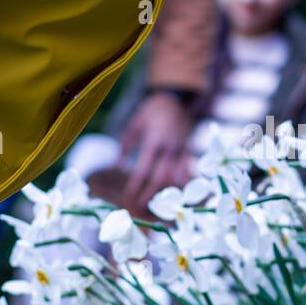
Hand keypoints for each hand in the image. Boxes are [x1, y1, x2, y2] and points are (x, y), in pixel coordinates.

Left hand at [119, 91, 193, 205]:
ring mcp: (181, 150)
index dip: (136, 184)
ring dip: (166, 192)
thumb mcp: (135, 123)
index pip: (143, 169)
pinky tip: (178, 193)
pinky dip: (183, 182)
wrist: (176, 99)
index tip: (129, 195)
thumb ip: (126, 143)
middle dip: (150, 193)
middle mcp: (169, 148)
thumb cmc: (151, 110)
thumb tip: (117, 163)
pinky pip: (187, 170)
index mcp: (154, 141)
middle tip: (140, 205)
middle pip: (160, 177)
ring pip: (175, 177)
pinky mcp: (188, 150)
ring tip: (157, 204)